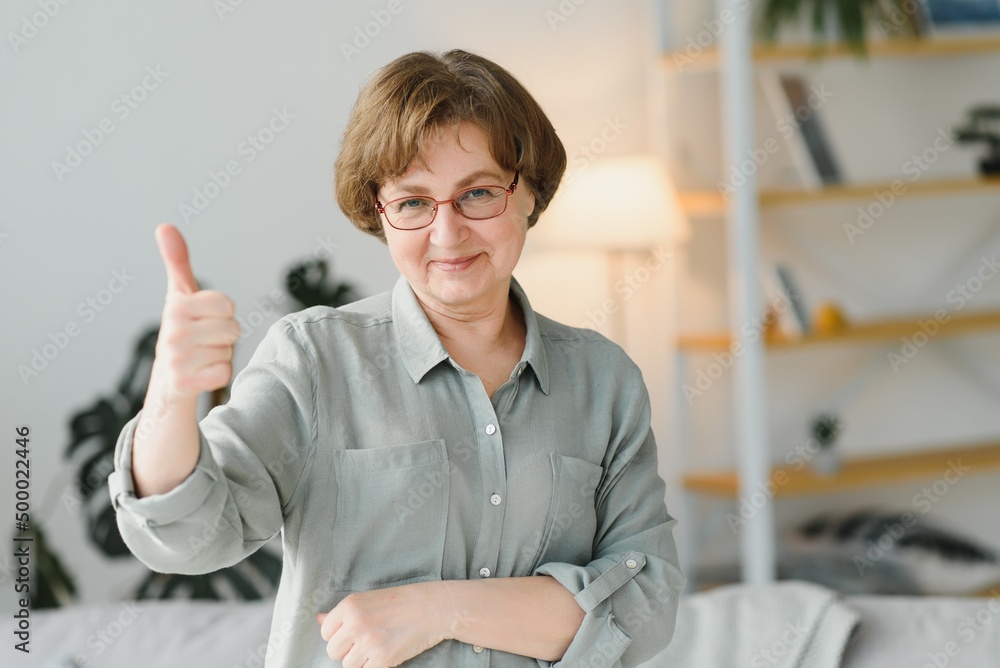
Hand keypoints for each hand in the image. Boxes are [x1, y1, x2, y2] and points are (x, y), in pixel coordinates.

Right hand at [152, 223, 238, 401]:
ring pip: (229, 351)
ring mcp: (177, 360)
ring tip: (201, 356)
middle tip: (204, 341)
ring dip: (221, 355)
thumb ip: (177, 262)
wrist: (167, 380)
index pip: (226, 304)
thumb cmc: (181, 331)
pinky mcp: (186, 384)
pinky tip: (202, 373)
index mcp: (175, 308)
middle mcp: (172, 333)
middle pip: (232, 328)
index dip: (222, 313)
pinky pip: (225, 373)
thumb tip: (165, 226)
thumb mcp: (179, 295)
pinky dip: (219, 374)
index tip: (205, 319)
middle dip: (225, 335)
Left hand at [315, 581, 455, 666]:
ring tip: (378, 646)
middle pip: (333, 651)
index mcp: (349, 606)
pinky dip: (373, 666)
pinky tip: (385, 654)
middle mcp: (355, 623)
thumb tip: (317, 619)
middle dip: (347, 650)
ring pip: (348, 665)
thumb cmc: (400, 602)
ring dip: (361, 660)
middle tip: (366, 642)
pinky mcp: (382, 658)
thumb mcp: (368, 600)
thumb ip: (342, 613)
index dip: (339, 636)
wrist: (432, 607)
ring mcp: (368, 642)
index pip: (326, 632)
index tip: (353, 633)